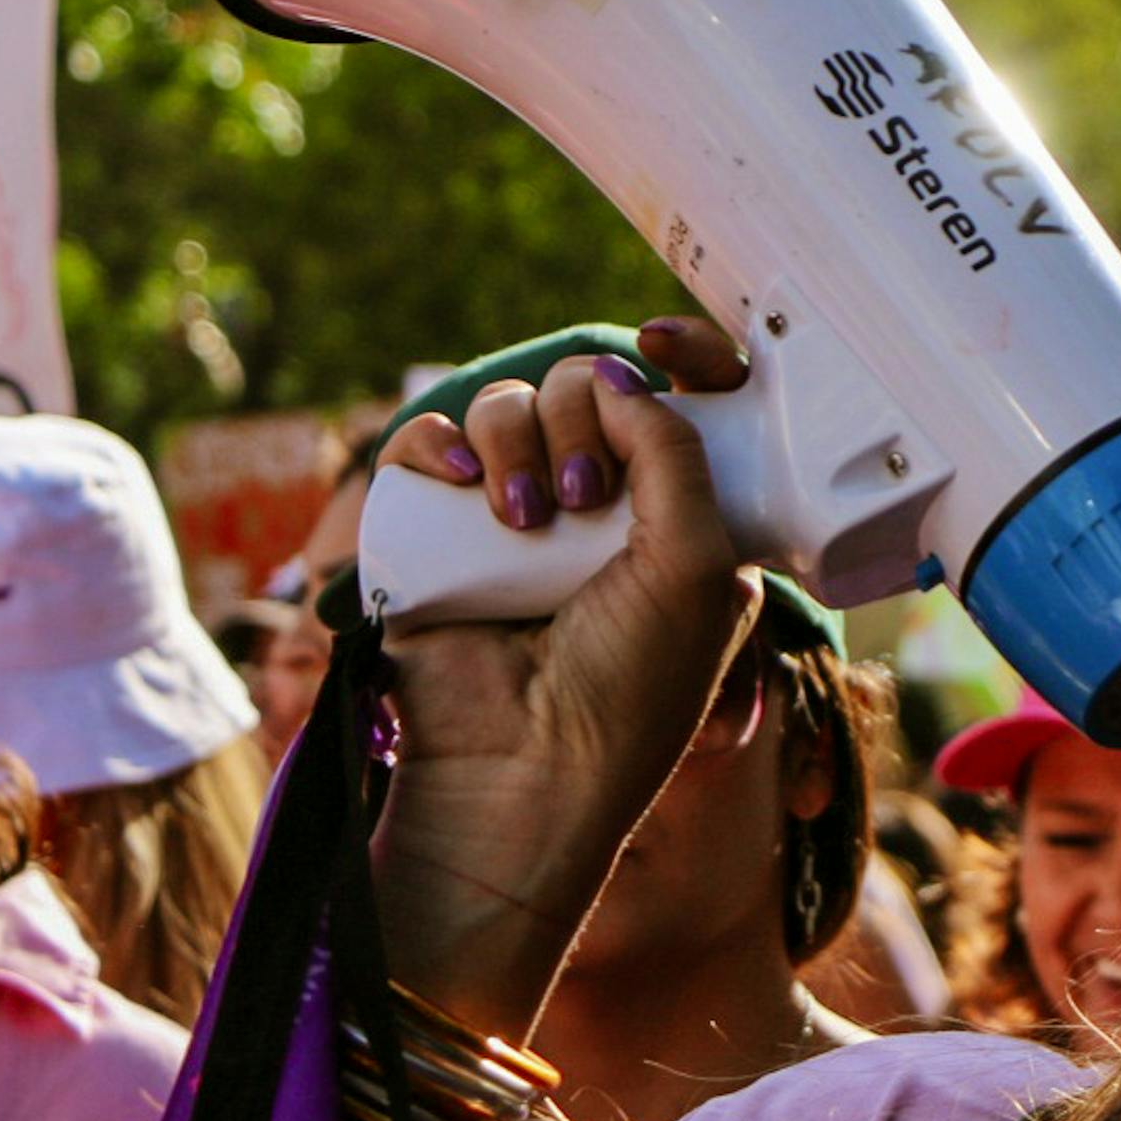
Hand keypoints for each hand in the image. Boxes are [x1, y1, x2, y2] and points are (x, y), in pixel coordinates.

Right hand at [366, 320, 761, 1008]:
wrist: (524, 777)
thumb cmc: (629, 689)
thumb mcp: (695, 566)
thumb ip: (675, 453)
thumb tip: (622, 374)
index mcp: (671, 518)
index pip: (672, 404)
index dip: (677, 360)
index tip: (669, 343)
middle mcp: (592, 512)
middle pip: (582, 391)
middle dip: (586, 420)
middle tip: (584, 501)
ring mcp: (507, 521)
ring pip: (506, 409)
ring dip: (517, 444)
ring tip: (527, 524)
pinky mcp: (430, 538)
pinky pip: (425, 444)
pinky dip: (437, 442)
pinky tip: (457, 480)